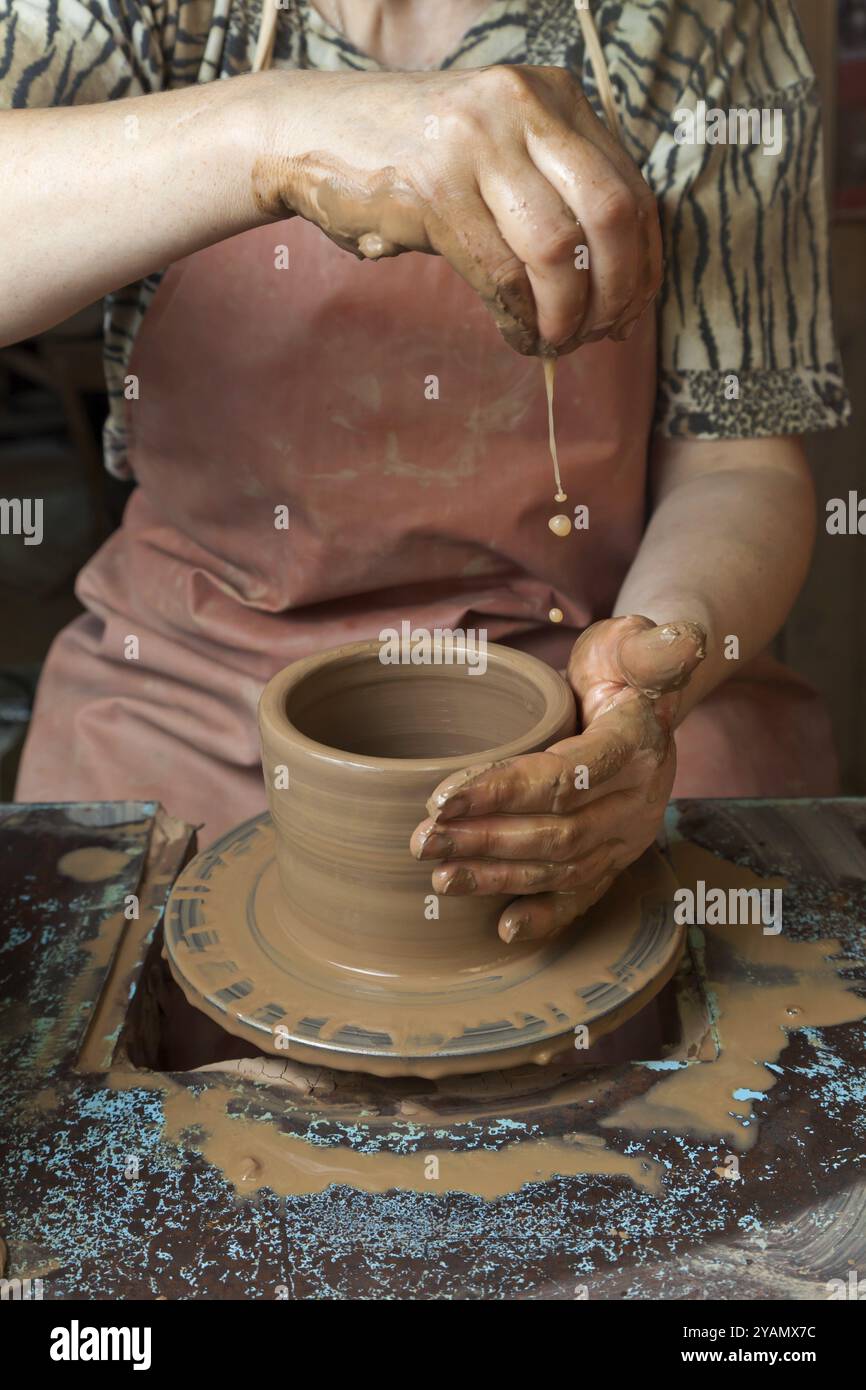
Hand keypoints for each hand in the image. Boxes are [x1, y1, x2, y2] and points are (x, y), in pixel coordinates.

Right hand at [252, 64, 661, 352]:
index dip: (644, 261)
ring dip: (567, 314)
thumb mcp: (496, 154)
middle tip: (603, 333)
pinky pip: (502, 275)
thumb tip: (620, 290)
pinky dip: (521, 320)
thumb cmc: (409, 160)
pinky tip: (520, 337)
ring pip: (560, 250)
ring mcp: (477, 144)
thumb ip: (554, 196)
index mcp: (551, 95)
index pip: (632, 186)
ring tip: (557, 341)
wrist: (306, 135)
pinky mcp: (434, 190)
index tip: (633, 308)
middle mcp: (523, 105)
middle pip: (613, 213)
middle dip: (618, 290)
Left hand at [410, 616, 705, 942]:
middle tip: (423, 841)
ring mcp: (628, 837)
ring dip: (496, 877)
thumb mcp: (635, 642)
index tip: (442, 797)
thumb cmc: (624, 665)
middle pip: (556, 832)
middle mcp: (638, 802)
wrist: (648, 699)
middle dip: (484, 840)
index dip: (503, 791)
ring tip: (439, 878)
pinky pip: (582, 895)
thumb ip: (654, 645)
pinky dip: (545, 917)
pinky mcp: (616, 859)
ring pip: (559, 868)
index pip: (564, 778)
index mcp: (637, 747)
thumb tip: (687, 640)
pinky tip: (503, 929)